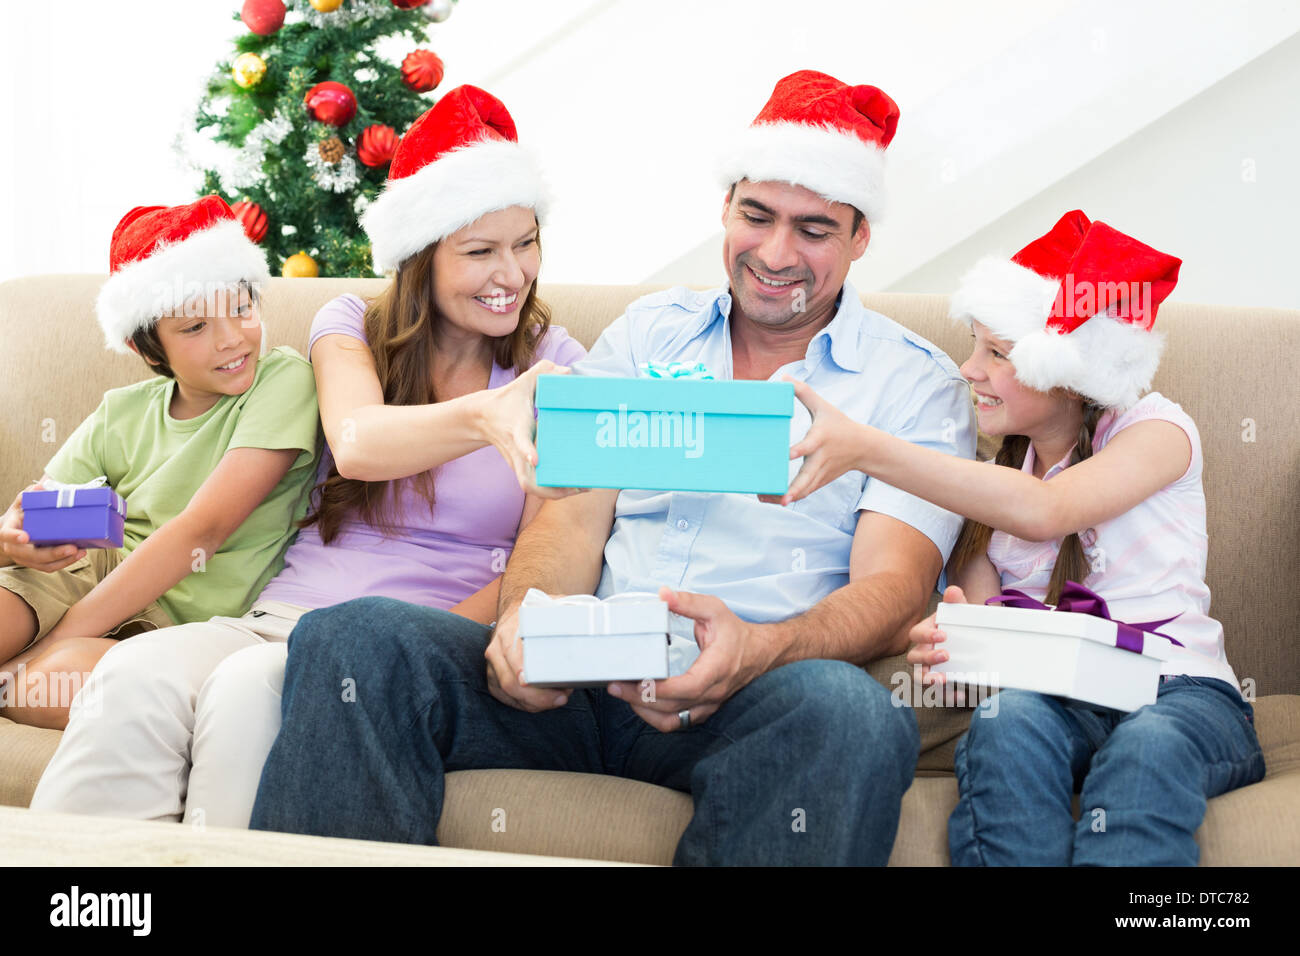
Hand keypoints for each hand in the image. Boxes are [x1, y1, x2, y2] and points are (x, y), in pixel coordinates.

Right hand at [0, 483, 85, 572]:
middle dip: (52, 553)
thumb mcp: (20, 504)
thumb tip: (40, 487)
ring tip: (80, 551)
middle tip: (71, 547)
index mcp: (7, 531)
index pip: (7, 535)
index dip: (14, 537)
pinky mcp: (36, 564)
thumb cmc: (19, 517)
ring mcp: (25, 558)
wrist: (14, 533)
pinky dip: (65, 562)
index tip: (24, 537)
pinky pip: (50, 567)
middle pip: (31, 555)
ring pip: (43, 564)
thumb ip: (28, 496)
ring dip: (63, 560)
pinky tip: (78, 555)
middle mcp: (14, 548)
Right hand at [474, 361, 583, 499]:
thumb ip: (542, 372)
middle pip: (528, 480)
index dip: (527, 451)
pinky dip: (553, 489)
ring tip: (582, 488)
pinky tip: (574, 486)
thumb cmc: (507, 400)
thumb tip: (565, 371)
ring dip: (556, 493)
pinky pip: (536, 486)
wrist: (482, 417)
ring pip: (532, 488)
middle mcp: (515, 451)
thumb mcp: (522, 382)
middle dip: (552, 488)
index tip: (536, 459)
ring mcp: (517, 462)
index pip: (519, 442)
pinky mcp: (521, 467)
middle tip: (578, 485)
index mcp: (516, 430)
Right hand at [483, 605, 572, 712]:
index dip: (523, 672)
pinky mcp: (494, 678)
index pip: (512, 655)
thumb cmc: (538, 612)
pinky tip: (544, 703)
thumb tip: (588, 625)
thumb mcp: (552, 607)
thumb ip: (566, 615)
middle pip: (510, 683)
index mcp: (509, 632)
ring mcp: (493, 665)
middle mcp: (497, 650)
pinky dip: (527, 704)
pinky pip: (507, 698)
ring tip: (559, 698)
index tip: (533, 682)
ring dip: (535, 702)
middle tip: (562, 697)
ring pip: (508, 694)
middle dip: (537, 697)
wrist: (516, 611)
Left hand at [607, 586, 771, 731]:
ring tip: (624, 694)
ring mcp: (708, 705)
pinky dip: (655, 716)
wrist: (759, 653)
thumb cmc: (735, 633)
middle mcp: (713, 692)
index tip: (636, 682)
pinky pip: (676, 722)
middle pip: (673, 707)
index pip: (688, 688)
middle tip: (615, 685)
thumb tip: (662, 595)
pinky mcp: (702, 710)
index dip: (660, 689)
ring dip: (645, 711)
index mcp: (717, 668)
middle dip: (640, 699)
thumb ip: (688, 602)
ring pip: (673, 721)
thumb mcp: (715, 609)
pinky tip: (640, 702)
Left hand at [758, 376, 870, 505]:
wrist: (863, 447)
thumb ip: (803, 391)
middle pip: (808, 477)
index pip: (809, 446)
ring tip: (766, 498)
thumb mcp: (823, 406)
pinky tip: (772, 499)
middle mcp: (820, 459)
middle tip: (782, 497)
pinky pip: (804, 492)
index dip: (799, 450)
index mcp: (820, 439)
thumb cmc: (839, 424)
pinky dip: (790, 497)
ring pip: (804, 489)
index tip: (788, 455)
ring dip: (788, 496)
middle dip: (795, 488)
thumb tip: (783, 378)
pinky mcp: (819, 481)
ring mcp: (821, 473)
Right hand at [906, 585, 966, 684]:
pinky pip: (938, 694)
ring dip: (928, 679)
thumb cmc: (961, 627)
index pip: (916, 634)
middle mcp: (921, 653)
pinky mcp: (939, 685)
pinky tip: (962, 694)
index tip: (942, 635)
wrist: (974, 646)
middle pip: (914, 658)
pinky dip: (948, 696)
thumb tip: (953, 591)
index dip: (926, 635)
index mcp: (925, 634)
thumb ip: (957, 603)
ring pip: (919, 677)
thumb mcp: (961, 614)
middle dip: (927, 657)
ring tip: (943, 680)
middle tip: (946, 655)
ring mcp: (928, 669)